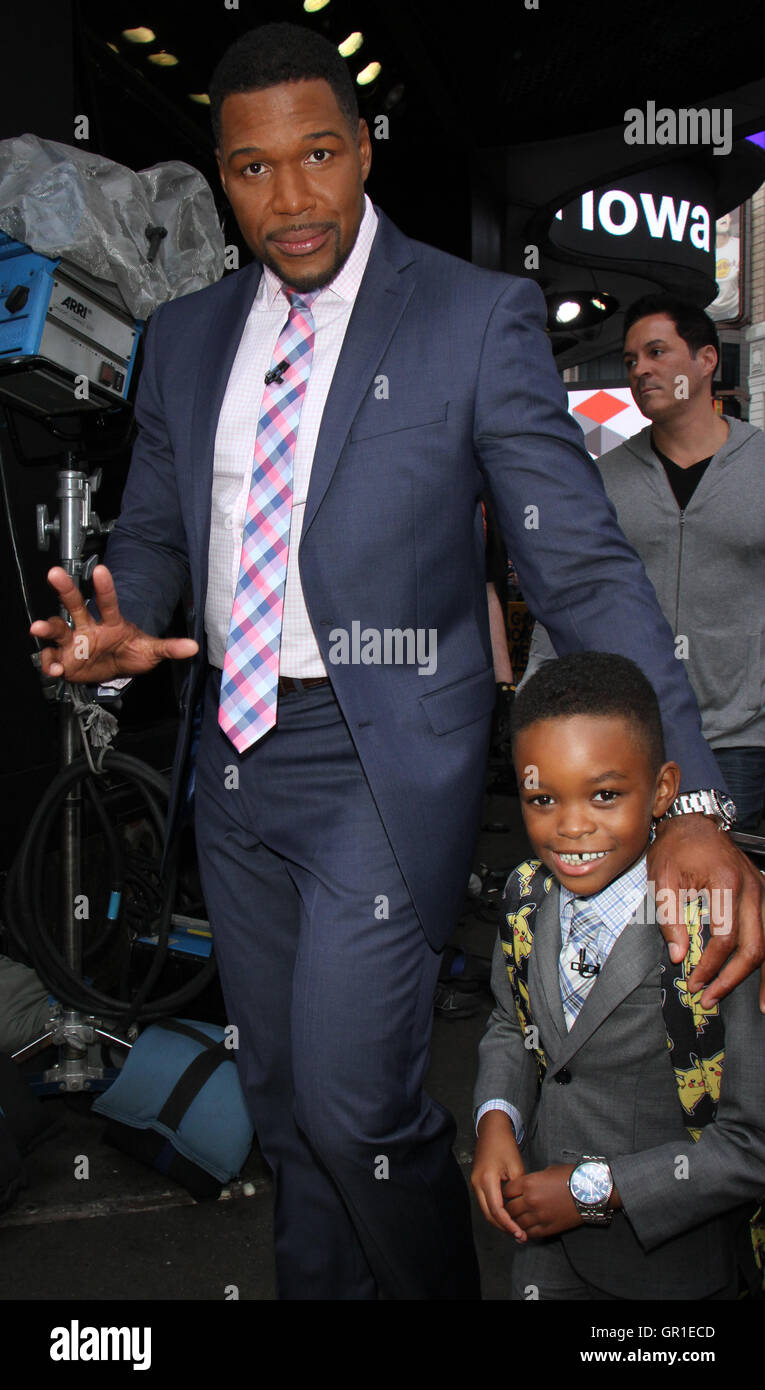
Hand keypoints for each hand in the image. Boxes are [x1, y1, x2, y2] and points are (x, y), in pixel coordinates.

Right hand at [30, 565, 197, 684]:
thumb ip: (169, 648)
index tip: (99, 570)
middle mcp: (88, 627)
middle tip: (54, 573)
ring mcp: (74, 642)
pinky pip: (51, 658)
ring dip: (46, 627)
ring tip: (37, 627)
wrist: (116, 670)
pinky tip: (54, 669)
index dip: (104, 586)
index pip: (108, 601)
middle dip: (65, 588)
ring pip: (57, 629)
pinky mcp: (64, 659)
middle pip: (74, 604)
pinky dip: (49, 663)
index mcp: (110, 622)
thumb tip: (194, 647)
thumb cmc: (131, 653)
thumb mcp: (151, 651)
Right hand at [471, 1110, 526, 1239]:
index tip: (520, 1233)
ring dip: (499, 1222)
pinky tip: (508, 1216)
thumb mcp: (516, 1166)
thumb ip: (517, 1188)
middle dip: (504, 1228)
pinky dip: (496, 1212)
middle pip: (489, 1215)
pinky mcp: (478, 1182)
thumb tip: (520, 1206)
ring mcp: (475, 1183)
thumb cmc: (504, 1144)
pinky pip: (486, 1202)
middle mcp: (477, 1184)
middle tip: (519, 1236)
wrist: (492, 1130)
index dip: (509, 1224)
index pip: (497, 1210)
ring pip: (486, 1210)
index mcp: (487, 1179)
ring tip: (515, 1229)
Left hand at [503, 1164, 580, 1238]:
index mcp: (529, 1183)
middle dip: (510, 1208)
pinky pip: (530, 1233)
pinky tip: (527, 1229)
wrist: (590, 1191)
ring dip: (517, 1221)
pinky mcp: (548, 1228)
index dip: (508, 1193)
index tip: (511, 1194)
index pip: (507, 1191)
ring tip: (519, 1219)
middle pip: (510, 1208)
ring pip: (517, 1223)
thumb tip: (525, 1186)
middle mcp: (530, 1200)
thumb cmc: (570, 1176)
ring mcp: (539, 1215)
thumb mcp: (548, 1171)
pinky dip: (526, 1232)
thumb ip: (533, 1179)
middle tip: (513, 1208)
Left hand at [648, 814, 764, 1011]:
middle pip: (754, 946)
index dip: (710, 965)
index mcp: (727, 883)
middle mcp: (753, 888)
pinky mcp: (763, 895)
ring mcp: (763, 891)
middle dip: (734, 977)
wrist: (694, 822)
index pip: (725, 937)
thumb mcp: (662, 879)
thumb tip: (678, 956)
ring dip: (762, 975)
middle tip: (711, 997)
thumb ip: (669, 918)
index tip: (694, 982)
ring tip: (760, 1005)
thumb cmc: (675, 848)